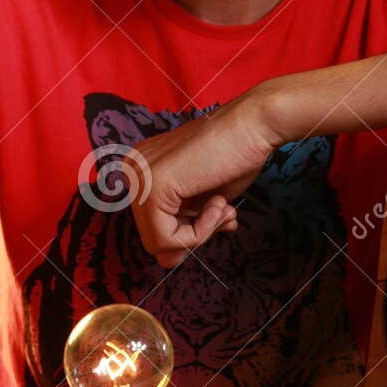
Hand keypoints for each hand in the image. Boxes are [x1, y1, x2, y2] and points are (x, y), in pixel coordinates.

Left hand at [126, 84, 284, 267]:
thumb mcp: (202, 199)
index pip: (153, 225)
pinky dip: (200, 233)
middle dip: (194, 232)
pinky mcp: (153, 187)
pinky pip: (168, 239)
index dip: (189, 228)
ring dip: (200, 232)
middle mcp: (133, 170)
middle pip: (154, 236)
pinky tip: (219, 203)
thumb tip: (166, 262)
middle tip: (223, 210)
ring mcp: (139, 178)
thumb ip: (183, 224)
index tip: (217, 210)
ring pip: (159, 243)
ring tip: (223, 206)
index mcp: (141, 168)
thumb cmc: (235, 154)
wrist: (254, 124)